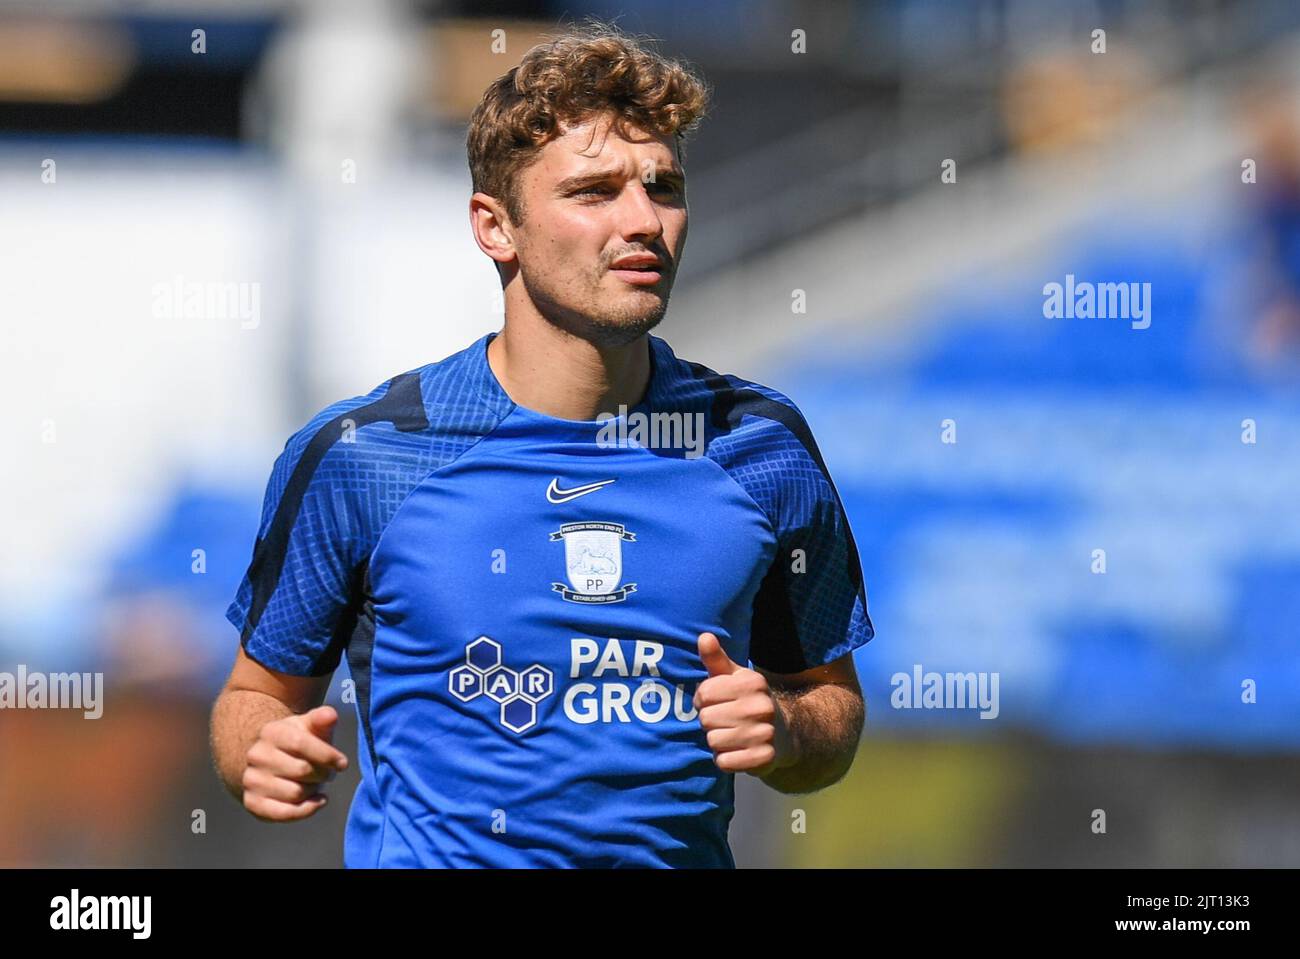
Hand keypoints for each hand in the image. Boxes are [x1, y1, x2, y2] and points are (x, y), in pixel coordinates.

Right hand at [242, 705, 348, 821]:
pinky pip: (284, 814)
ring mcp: (252, 780)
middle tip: (326, 773)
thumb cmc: (299, 742)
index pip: (302, 744)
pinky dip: (306, 810)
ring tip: (314, 783)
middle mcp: (257, 756)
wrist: (271, 760)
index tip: (342, 763)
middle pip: (302, 771)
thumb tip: (330, 715)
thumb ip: (322, 719)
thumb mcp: (311, 726)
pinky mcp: (252, 803)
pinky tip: (317, 801)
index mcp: (271, 732)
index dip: (327, 755)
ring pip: (296, 794)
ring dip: (313, 791)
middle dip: (323, 774)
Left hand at [694, 632, 796, 777]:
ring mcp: (765, 733)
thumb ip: (716, 659)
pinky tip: (737, 751)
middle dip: (710, 722)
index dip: (703, 701)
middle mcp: (761, 706)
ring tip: (732, 735)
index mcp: (752, 683)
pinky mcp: (764, 758)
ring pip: (713, 741)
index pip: (704, 694)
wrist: (785, 733)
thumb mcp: (735, 677)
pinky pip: (724, 762)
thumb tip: (704, 636)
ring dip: (717, 741)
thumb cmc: (749, 701)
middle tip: (725, 721)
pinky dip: (725, 759)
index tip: (715, 702)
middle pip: (706, 719)